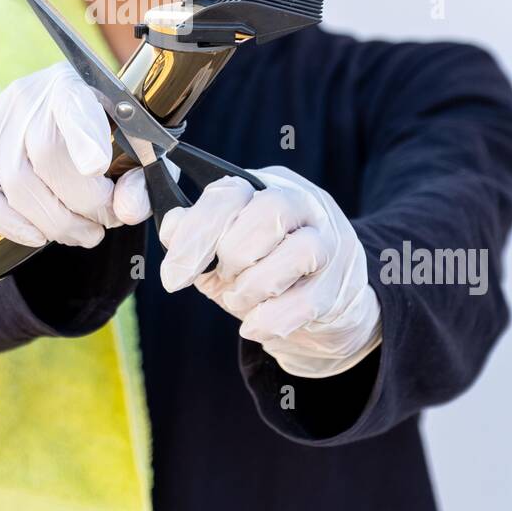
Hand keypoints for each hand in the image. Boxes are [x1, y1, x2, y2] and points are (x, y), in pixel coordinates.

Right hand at [0, 61, 148, 247]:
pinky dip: (10, 224)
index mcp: (72, 85)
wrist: (50, 115)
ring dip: (57, 223)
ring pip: (19, 184)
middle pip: (49, 156)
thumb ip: (140, 175)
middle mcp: (27, 100)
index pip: (73, 103)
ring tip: (85, 232)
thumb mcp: (131, 142)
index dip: (84, 136)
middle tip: (107, 220)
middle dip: (86, 202)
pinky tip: (39, 237)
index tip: (97, 165)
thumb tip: (128, 208)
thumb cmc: (99, 130)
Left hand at [157, 165, 381, 377]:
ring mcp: (329, 241)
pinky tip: (255, 325)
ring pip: (296, 250)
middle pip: (267, 212)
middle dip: (233, 256)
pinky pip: (306, 301)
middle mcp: (303, 203)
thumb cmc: (261, 269)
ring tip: (241, 299)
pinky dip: (271, 319)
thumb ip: (194, 235)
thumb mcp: (221, 248)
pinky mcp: (339, 284)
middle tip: (224, 278)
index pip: (229, 192)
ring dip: (253, 287)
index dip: (196, 234)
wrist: (319, 307)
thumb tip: (172, 227)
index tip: (173, 277)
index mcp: (265, 185)